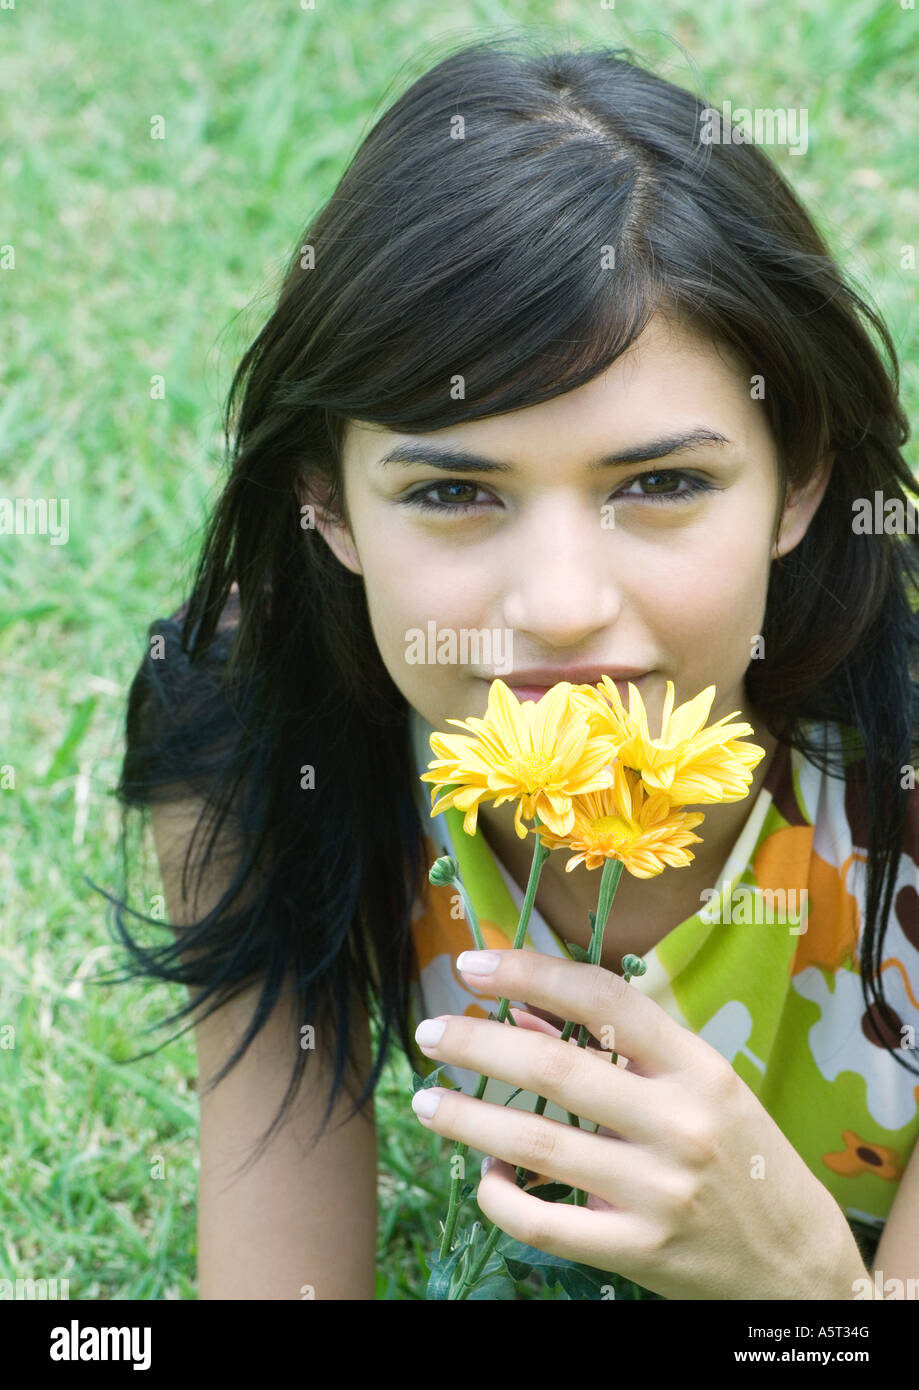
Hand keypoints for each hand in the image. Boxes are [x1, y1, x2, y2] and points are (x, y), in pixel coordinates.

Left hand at [411, 949, 864, 1299]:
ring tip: (426, 1100)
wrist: (796, 1262)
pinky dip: (499, 1193)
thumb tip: (522, 1008)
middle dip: (478, 1042)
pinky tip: (482, 1172)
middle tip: (430, 1030)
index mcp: (699, 1068)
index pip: (604, 998)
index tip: (475, 963)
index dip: (532, 971)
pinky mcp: (639, 1252)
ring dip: (468, 1116)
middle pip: (555, 1068)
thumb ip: (617, 1047)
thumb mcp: (698, 1085)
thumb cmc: (738, 1154)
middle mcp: (680, 1124)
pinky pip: (544, 1223)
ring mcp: (658, 1192)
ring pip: (537, 1143)